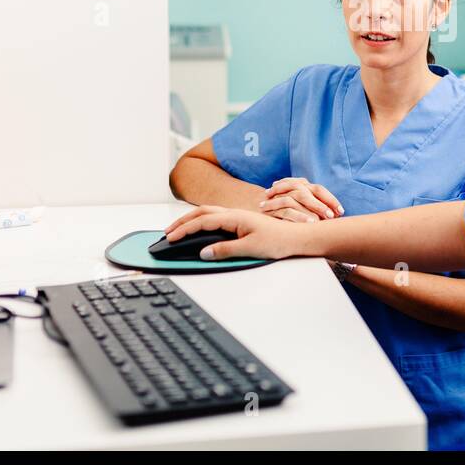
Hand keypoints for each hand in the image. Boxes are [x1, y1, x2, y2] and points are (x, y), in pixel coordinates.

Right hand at [164, 204, 314, 260]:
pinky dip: (201, 221)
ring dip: (191, 220)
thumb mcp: (250, 248)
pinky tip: (199, 229)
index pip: (202, 221)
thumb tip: (204, 252)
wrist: (297, 236)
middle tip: (167, 233)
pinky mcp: (240, 222)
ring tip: (178, 230)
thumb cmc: (278, 241)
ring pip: (207, 213)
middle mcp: (234, 213)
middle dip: (182, 222)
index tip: (170, 238)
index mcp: (234, 217)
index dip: (184, 230)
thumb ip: (225, 250)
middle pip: (201, 213)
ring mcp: (237, 217)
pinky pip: (215, 218)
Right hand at [258, 177, 343, 222]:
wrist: (255, 204)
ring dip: (309, 210)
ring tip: (318, 221)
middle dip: (321, 205)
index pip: (319, 190)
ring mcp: (282, 194)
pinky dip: (297, 216)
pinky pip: (286, 209)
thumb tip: (336, 218)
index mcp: (303, 185)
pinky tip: (306, 223)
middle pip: (309, 192)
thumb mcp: (302, 205)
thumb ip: (316, 209)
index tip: (341, 212)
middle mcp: (294, 187)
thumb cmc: (286, 208)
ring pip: (298, 198)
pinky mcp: (272, 205)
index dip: (331, 199)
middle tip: (331, 216)